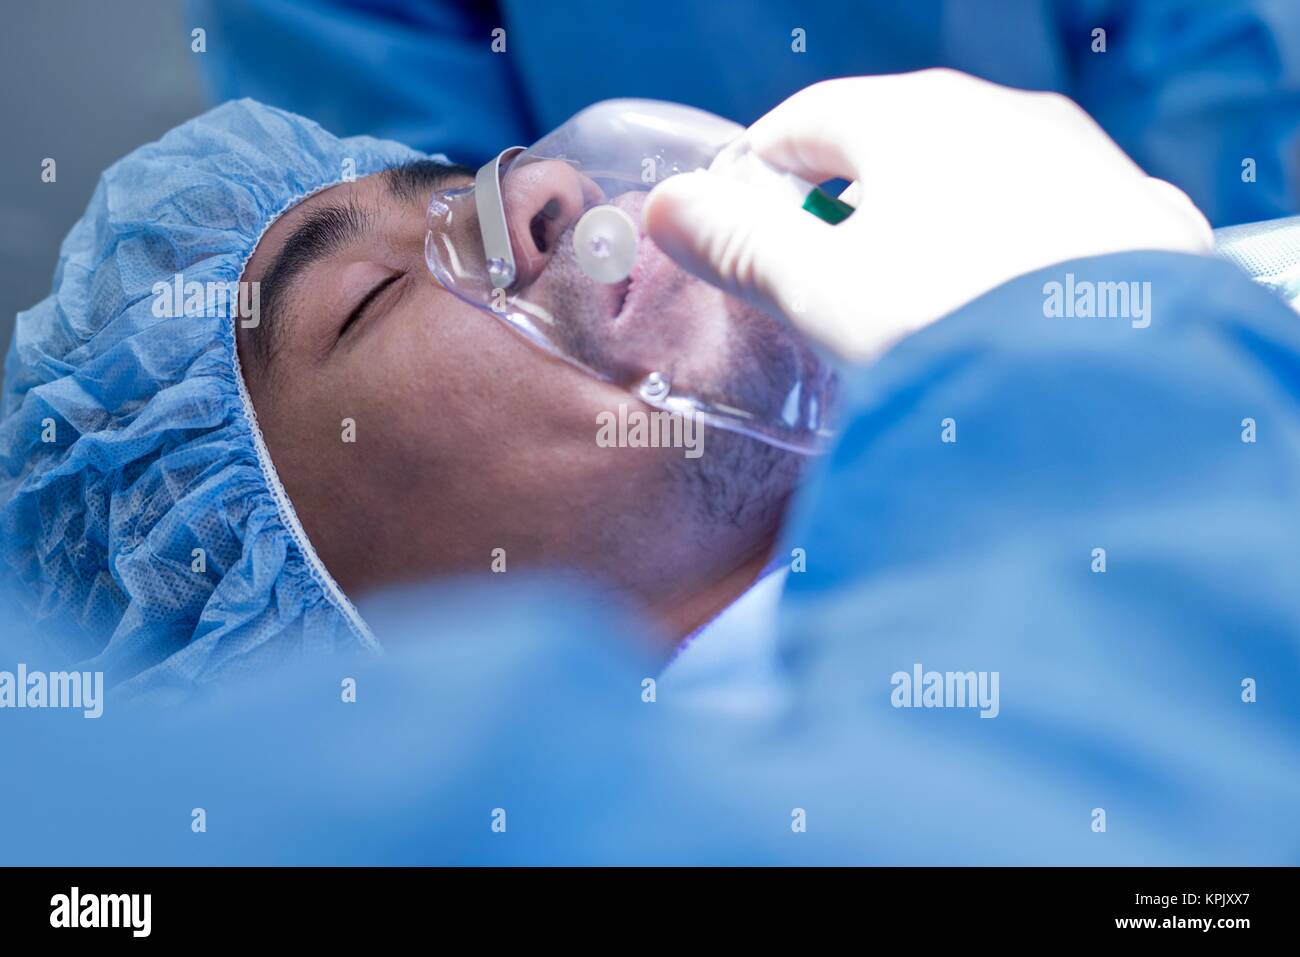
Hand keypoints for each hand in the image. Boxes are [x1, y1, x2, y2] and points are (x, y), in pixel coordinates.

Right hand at [643, 70, 1212, 362]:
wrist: (1118, 389)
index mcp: (912, 116)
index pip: (804, 121)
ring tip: (915, 308)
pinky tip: (1008, 311)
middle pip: (895, 146)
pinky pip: (1054, 221)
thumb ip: (737, 244)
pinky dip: (1016, 252)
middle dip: (849, 206)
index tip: (739, 225)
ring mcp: (1082, 159)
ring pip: (981, 180)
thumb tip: (665, 207)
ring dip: (936, 227)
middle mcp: (1004, 114)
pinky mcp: (1138, 216)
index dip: (758, 172)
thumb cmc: (947, 325)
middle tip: (822, 282)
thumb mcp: (818, 291)